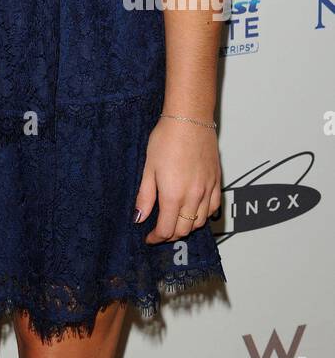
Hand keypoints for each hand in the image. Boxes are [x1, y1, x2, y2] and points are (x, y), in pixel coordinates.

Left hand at [135, 115, 221, 242]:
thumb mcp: (149, 167)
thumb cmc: (166, 139)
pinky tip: (195, 211)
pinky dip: (204, 215)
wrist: (189, 119)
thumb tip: (139, 218)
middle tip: (160, 230)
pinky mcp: (217, 181)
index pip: (167, 229)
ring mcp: (208, 189)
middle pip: (184, 229)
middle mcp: (194, 196)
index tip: (149, 237)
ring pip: (200, 222)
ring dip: (187, 227)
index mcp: (174, 195)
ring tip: (175, 221)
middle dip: (170, 235)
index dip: (156, 237)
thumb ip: (145, 196)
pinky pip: (214, 208)